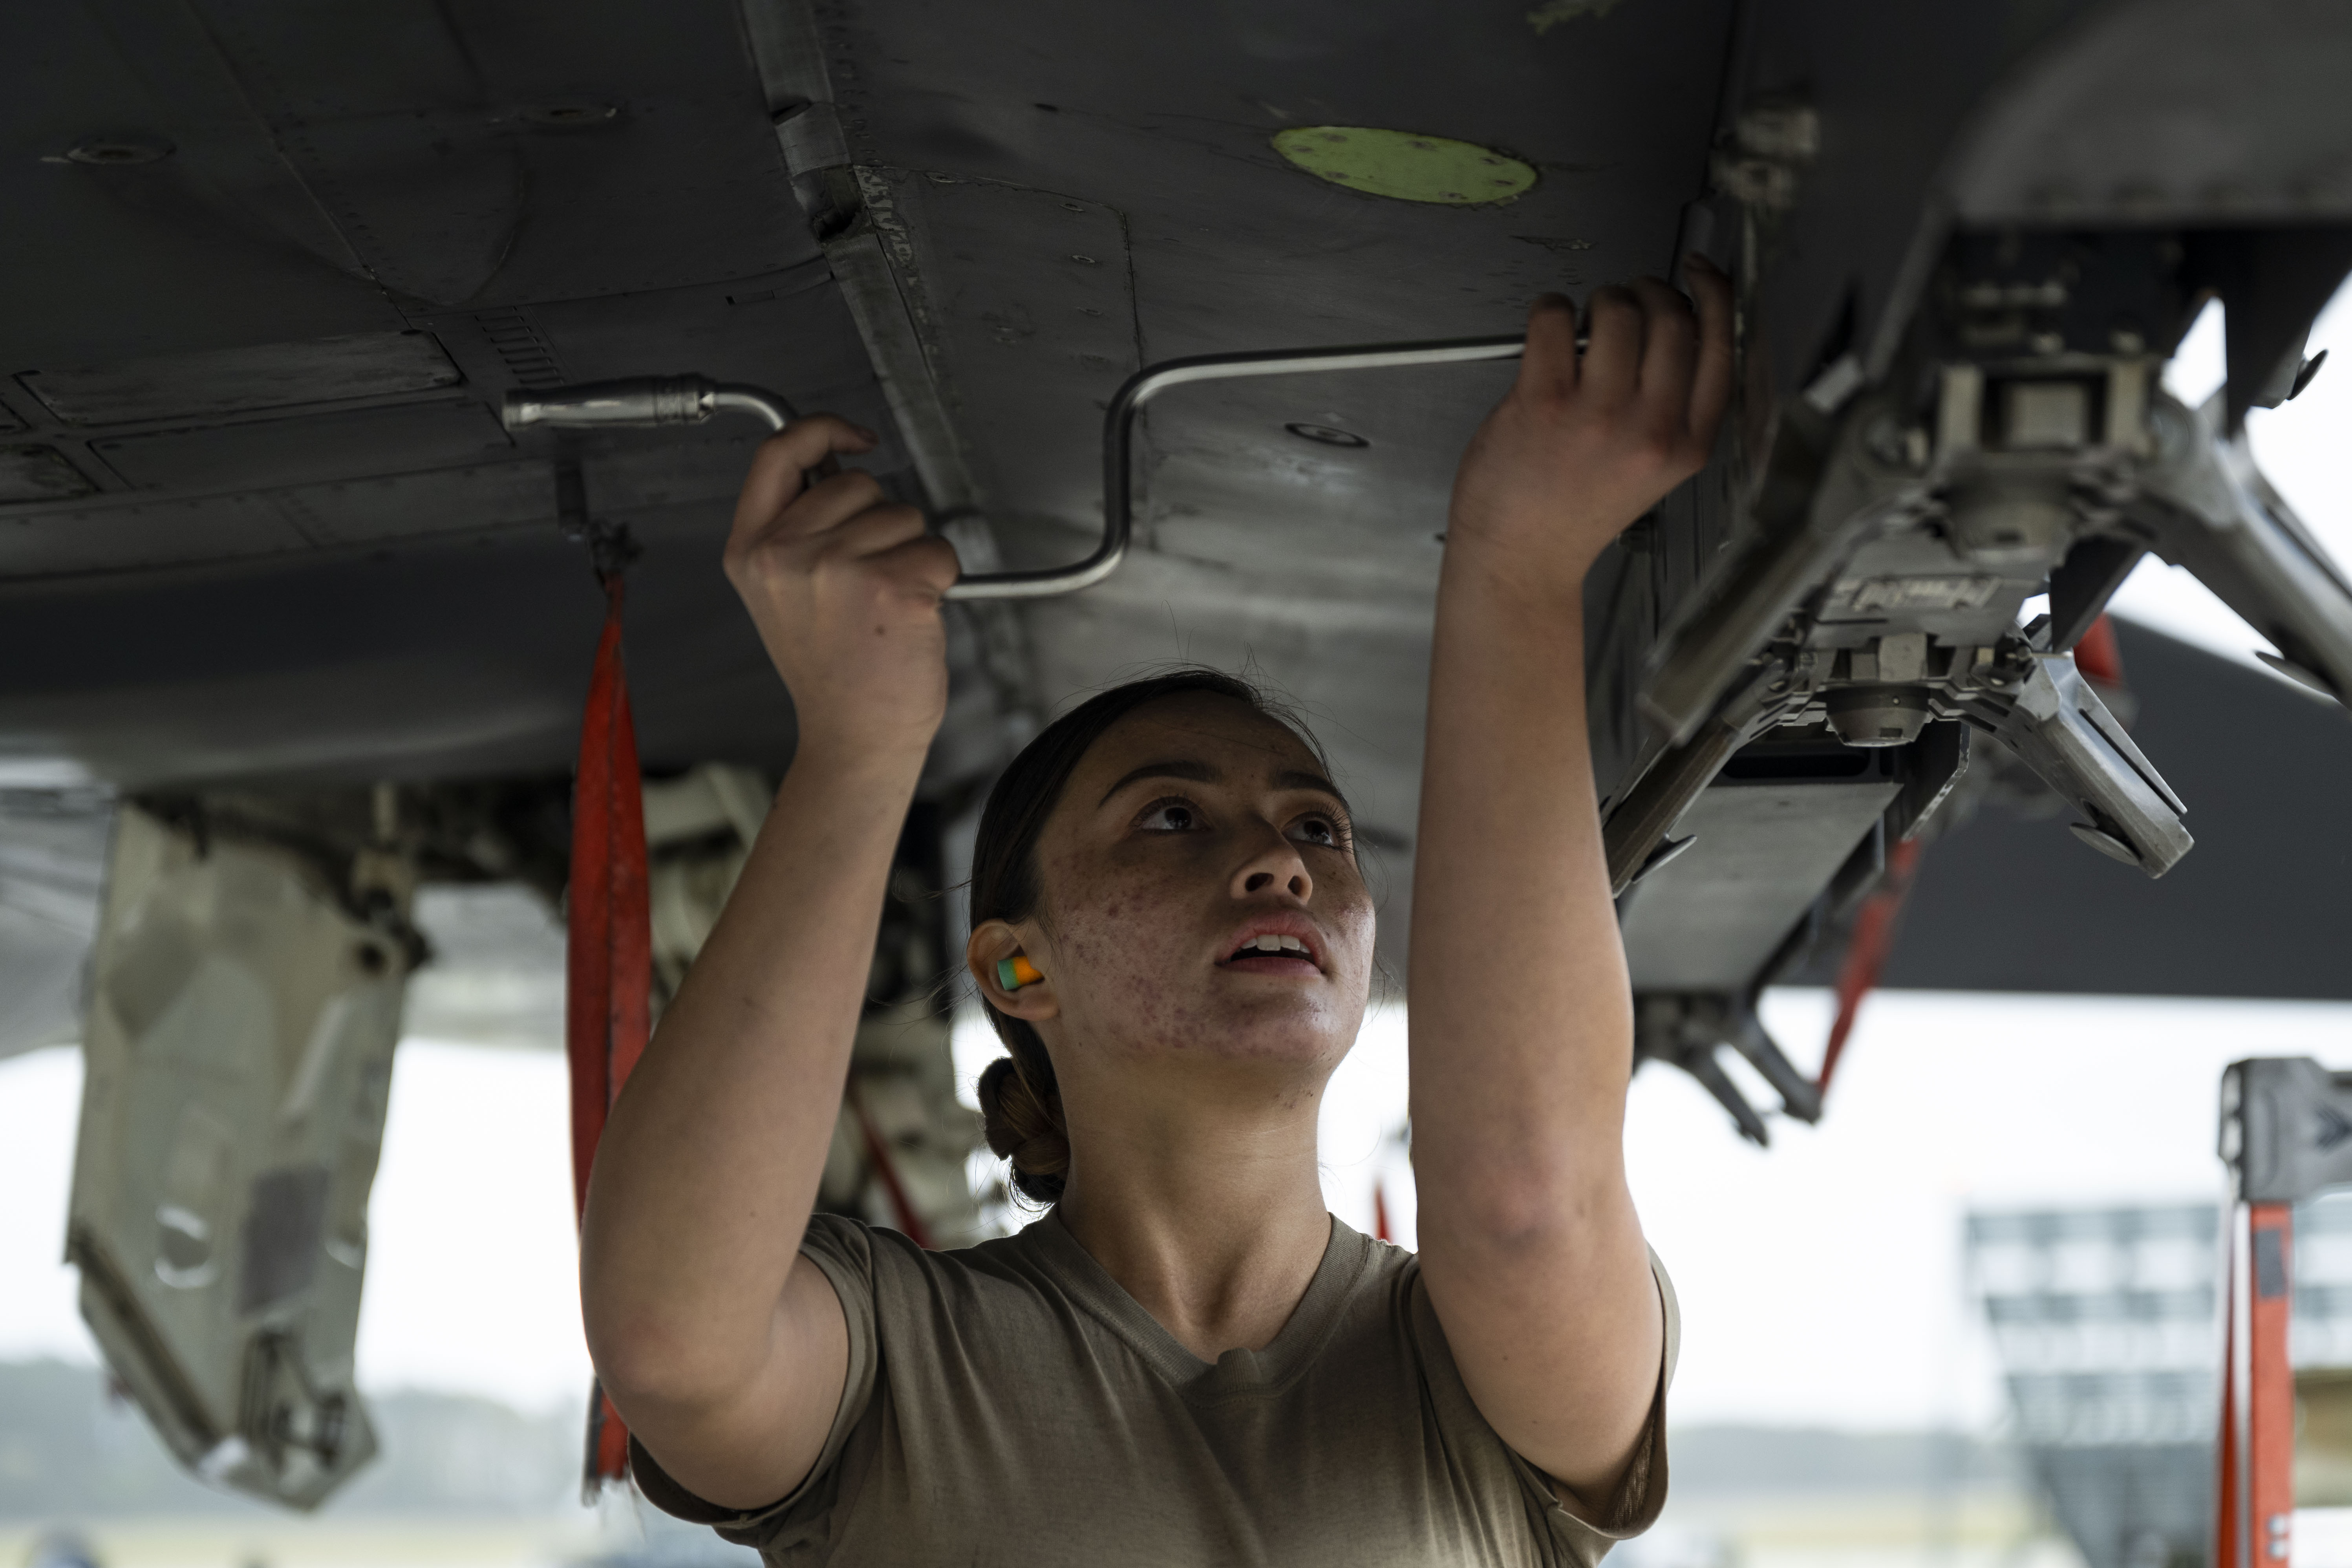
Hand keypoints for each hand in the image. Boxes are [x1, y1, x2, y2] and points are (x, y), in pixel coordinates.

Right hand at [723, 416, 961, 762]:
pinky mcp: (891, 586)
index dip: (822, 428)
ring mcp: (837, 568)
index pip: (779, 453)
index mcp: (751, 550)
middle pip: (856, 482)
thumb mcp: (784, 591)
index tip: (857, 437)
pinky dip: (939, 577)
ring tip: (886, 606)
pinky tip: (912, 616)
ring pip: (903, 515)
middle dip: (879, 520)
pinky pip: (937, 550)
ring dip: (911, 552)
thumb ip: (799, 527)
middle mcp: (785, 554)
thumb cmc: (832, 669)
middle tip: (867, 583)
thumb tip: (841, 463)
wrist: (854, 736)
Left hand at [1448, 258, 1732, 596]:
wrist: (1522, 560)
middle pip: (1672, 319)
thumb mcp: (1652, 468)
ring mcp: (1597, 416)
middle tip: (1623, 303)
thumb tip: (1669, 323)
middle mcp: (1650, 429)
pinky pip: (1555, 319)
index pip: (1721, 347)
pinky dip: (1550, 308)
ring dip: (1600, 300)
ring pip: (1617, 311)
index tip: (1697, 270)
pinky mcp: (1543, 404)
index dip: (1713, 293)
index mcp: (1687, 444)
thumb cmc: (1574, 512)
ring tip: (1582, 324)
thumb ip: (1670, 407)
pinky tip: (1548, 329)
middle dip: (1648, 292)